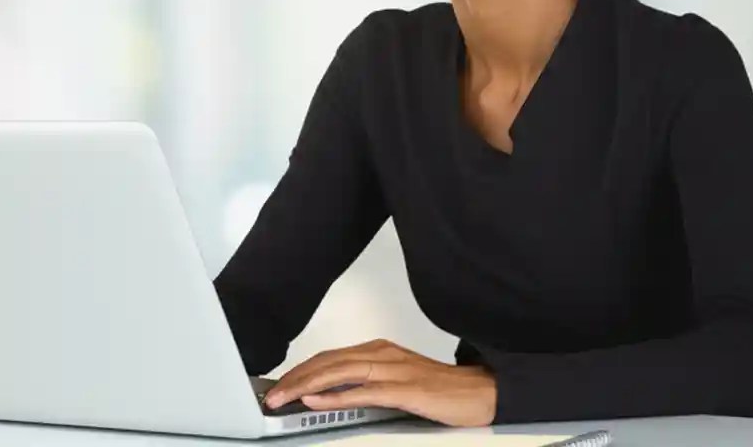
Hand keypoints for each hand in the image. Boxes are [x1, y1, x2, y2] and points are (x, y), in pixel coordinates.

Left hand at [261, 339, 497, 426]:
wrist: (482, 392)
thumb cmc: (441, 391)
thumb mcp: (395, 384)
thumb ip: (365, 385)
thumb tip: (328, 396)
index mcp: (378, 351)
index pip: (328, 358)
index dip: (300, 371)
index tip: (278, 386)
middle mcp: (382, 354)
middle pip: (327, 362)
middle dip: (294, 378)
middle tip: (270, 396)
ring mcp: (394, 370)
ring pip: (339, 373)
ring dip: (305, 387)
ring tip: (282, 399)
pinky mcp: (406, 390)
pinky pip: (363, 392)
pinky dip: (335, 397)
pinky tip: (316, 402)